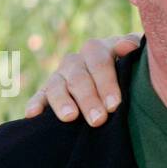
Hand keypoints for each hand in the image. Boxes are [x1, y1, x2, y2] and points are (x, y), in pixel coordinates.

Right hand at [24, 33, 140, 122]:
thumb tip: (129, 46)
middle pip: (79, 78)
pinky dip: (35, 103)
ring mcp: (60, 75)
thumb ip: (132, 48)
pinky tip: (32, 114)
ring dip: (62, 101)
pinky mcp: (48, 90)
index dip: (106, 84)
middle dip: (88, 99)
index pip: (100, 64)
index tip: (114, 105)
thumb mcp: (134, 55)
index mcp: (97, 50)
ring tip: (70, 117)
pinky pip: (40, 95)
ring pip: (56, 85)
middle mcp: (76, 60)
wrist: (116, 70)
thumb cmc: (129, 66)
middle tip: (98, 120)